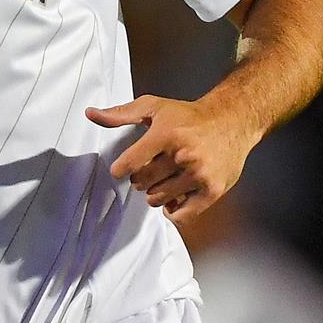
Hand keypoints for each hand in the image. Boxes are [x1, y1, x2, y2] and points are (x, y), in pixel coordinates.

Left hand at [85, 95, 256, 227]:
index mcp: (167, 133)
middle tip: (150, 170)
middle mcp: (184, 155)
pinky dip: (173, 210)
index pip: (130, 163)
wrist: (232, 121)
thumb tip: (90, 114)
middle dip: (141, 179)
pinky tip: (175, 196)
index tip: (122, 169)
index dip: (121, 169)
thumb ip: (120, 113)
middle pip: (143, 183)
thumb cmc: (188, 116)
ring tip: (164, 180)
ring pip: (158, 200)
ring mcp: (199, 174)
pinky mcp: (212, 190)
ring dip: (156, 193)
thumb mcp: (154, 107)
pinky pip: (181, 216)